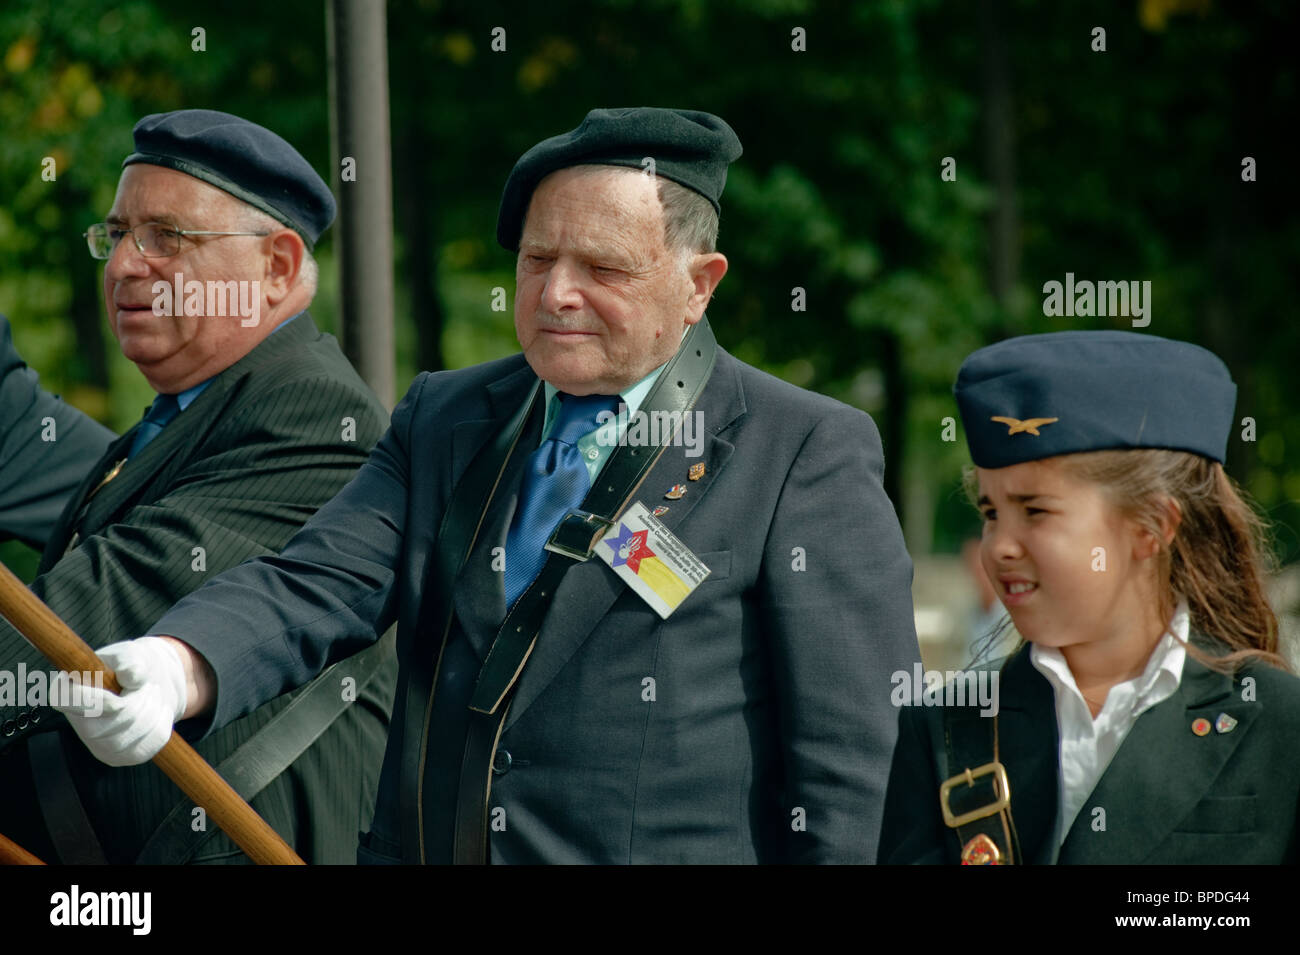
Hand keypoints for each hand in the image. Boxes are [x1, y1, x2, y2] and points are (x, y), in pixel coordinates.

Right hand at [52, 637, 188, 766]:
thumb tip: (131, 673)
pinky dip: (161, 724)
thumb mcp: (133, 653)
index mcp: (70, 690)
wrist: (155, 685)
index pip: (66, 699)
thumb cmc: (136, 666)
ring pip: (131, 736)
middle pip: (108, 724)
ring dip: (152, 710)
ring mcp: (98, 745)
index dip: (93, 698)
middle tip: (147, 686)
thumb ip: (130, 660)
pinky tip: (156, 712)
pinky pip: (148, 744)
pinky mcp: (120, 757)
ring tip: (152, 695)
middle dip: (137, 702)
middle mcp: (79, 722)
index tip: (119, 687)